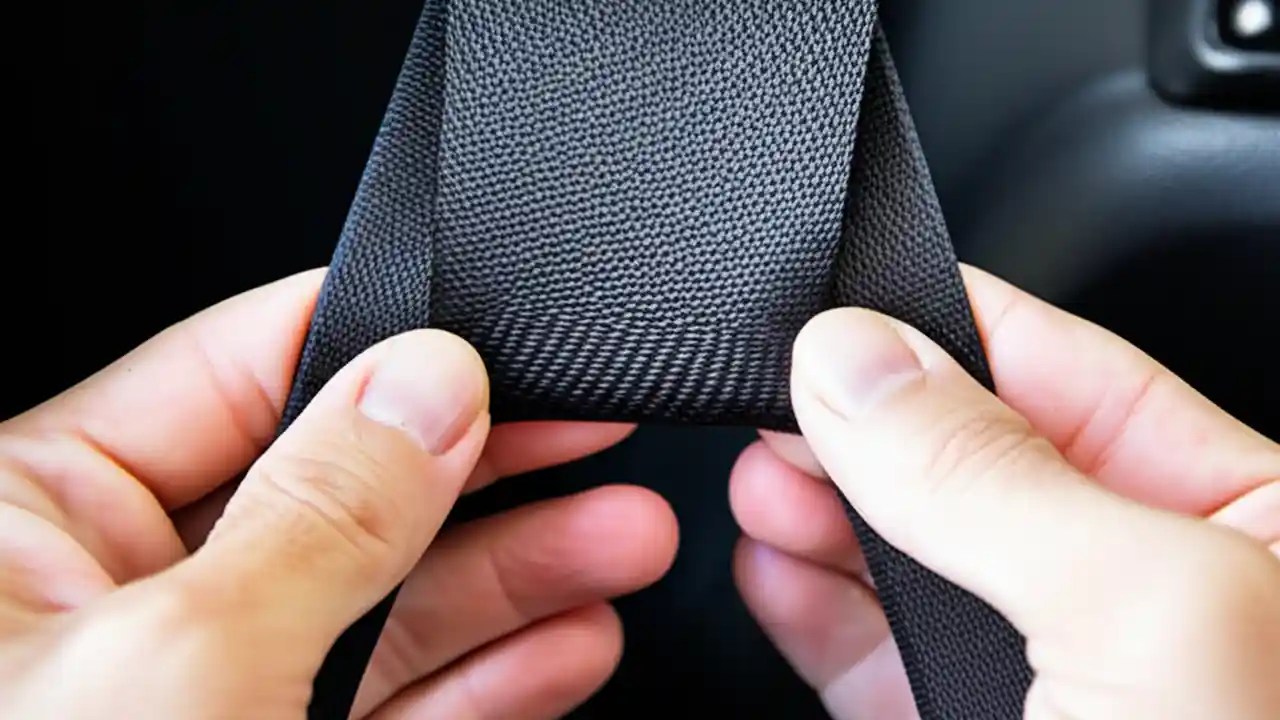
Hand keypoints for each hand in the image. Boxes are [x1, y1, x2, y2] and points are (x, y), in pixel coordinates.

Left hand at [0, 270, 677, 718]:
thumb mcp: (182, 661)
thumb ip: (321, 515)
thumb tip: (428, 384)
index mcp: (32, 520)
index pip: (237, 370)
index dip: (385, 347)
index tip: (505, 345)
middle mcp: (116, 596)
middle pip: (341, 488)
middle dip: (489, 471)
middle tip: (599, 437)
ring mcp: (203, 688)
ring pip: (385, 603)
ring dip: (519, 573)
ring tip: (621, 538)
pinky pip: (395, 702)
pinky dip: (490, 677)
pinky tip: (566, 642)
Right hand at [732, 265, 1279, 718]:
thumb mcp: (1139, 613)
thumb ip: (991, 472)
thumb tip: (859, 360)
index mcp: (1258, 527)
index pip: (1081, 372)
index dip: (947, 328)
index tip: (839, 310)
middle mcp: (1153, 591)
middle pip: (971, 456)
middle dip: (863, 426)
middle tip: (782, 404)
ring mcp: (1054, 668)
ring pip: (909, 552)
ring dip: (818, 508)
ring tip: (763, 482)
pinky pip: (869, 647)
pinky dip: (806, 603)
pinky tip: (772, 565)